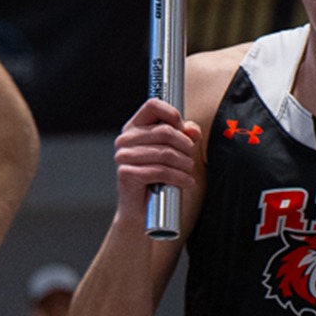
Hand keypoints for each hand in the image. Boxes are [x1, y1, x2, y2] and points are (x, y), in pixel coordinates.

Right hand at [114, 99, 199, 215]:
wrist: (140, 209)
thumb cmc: (157, 178)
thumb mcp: (173, 152)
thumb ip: (184, 136)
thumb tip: (193, 130)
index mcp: (134, 127)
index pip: (152, 105)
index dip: (172, 114)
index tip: (183, 129)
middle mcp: (125, 139)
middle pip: (165, 132)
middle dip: (185, 146)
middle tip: (191, 158)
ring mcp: (123, 156)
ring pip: (165, 153)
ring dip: (185, 164)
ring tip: (189, 172)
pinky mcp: (126, 174)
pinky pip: (160, 171)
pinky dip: (178, 177)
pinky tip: (186, 182)